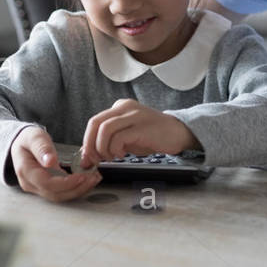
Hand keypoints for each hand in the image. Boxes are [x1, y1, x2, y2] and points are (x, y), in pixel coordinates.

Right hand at [10, 126, 101, 202]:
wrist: (21, 144)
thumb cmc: (27, 139)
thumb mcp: (34, 136)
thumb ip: (42, 148)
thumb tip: (50, 161)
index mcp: (25, 170)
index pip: (47, 183)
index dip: (66, 183)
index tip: (82, 176)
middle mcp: (30, 183)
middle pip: (54, 194)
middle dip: (76, 188)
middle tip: (93, 178)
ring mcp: (36, 188)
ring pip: (59, 196)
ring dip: (78, 190)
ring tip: (93, 179)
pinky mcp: (45, 188)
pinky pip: (60, 193)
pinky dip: (74, 188)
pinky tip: (86, 181)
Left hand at [79, 98, 197, 166]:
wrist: (179, 133)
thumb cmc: (153, 136)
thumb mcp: (127, 137)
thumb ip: (109, 142)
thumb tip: (88, 156)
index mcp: (120, 107)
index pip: (95, 121)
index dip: (87, 141)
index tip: (88, 157)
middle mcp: (125, 107)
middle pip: (96, 123)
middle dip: (91, 144)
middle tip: (96, 159)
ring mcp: (134, 115)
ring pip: (105, 129)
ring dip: (103, 148)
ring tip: (111, 157)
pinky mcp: (142, 127)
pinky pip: (119, 137)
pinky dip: (116, 149)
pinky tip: (123, 154)